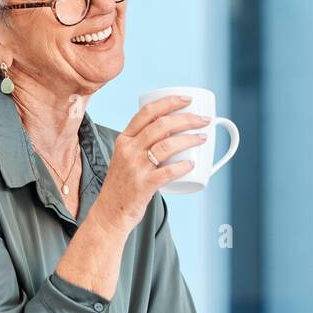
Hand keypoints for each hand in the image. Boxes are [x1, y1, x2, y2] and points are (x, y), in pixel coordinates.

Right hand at [89, 95, 208, 237]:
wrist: (109, 212)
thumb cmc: (123, 185)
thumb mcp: (126, 158)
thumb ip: (143, 145)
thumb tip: (175, 133)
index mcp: (124, 139)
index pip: (147, 112)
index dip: (169, 102)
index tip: (187, 100)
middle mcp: (128, 150)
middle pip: (161, 125)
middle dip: (187, 118)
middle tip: (203, 120)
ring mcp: (135, 168)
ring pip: (167, 145)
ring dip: (189, 138)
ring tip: (203, 138)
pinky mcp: (143, 185)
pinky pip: (168, 172)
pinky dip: (183, 166)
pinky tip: (192, 163)